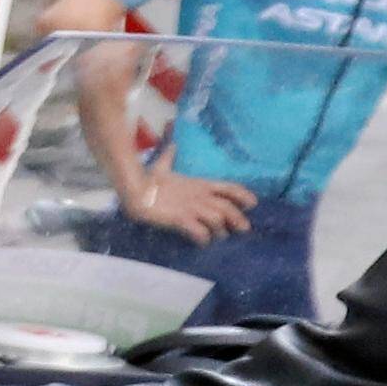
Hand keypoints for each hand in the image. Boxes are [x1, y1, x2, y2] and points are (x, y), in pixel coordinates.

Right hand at [125, 167, 257, 244]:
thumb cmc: (148, 179)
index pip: (229, 187)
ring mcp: (190, 208)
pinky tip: (201, 242)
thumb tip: (173, 144)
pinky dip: (203, 238)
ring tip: (216, 237)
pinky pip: (199, 232)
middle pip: (227, 208)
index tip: (253, 204)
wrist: (133, 191)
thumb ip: (169, 157)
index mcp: (199, 184)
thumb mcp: (161, 167)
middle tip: (242, 229)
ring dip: (219, 231)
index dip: (243, 195)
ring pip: (217, 220)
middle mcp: (199, 196)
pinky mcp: (180, 219)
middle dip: (237, 219)